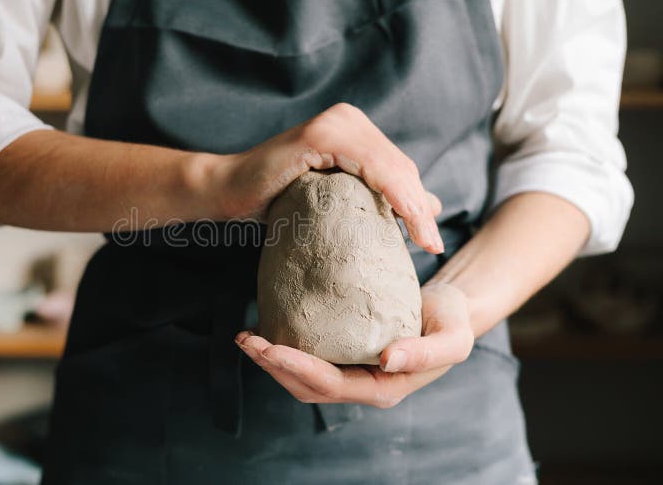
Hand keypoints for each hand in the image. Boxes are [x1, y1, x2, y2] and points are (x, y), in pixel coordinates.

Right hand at [212, 102, 444, 252]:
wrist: (228, 191)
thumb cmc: (275, 200)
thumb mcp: (335, 200)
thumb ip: (376, 197)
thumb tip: (433, 205)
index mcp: (353, 129)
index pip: (399, 168)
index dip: (419, 203)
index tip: (432, 242)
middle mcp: (347, 119)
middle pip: (399, 167)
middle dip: (421, 208)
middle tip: (434, 245)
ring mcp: (334, 123)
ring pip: (390, 167)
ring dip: (412, 205)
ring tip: (426, 241)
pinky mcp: (319, 135)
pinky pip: (369, 165)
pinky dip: (391, 192)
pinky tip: (405, 218)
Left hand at [235, 282, 472, 407]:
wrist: (449, 310)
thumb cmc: (451, 321)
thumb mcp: (452, 338)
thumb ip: (425, 352)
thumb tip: (387, 360)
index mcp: (383, 388)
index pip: (331, 386)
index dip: (298, 369)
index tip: (271, 348)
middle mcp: (362, 387)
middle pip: (307, 386)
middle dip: (273, 366)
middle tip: (247, 340)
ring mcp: (351, 374)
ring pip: (301, 378)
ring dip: (271, 360)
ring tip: (246, 337)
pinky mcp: (343, 356)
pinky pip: (307, 359)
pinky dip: (283, 349)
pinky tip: (267, 328)